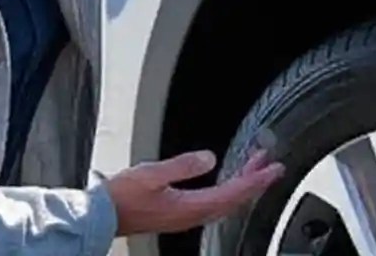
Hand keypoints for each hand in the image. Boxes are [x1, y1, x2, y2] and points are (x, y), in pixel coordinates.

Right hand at [107, 148, 283, 236]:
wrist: (102, 216)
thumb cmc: (122, 197)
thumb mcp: (151, 173)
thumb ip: (182, 165)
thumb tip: (209, 158)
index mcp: (190, 207)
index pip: (233, 193)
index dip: (256, 180)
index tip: (273, 169)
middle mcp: (192, 215)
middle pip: (234, 199)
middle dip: (255, 181)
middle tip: (272, 166)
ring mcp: (186, 217)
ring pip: (225, 202)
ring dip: (242, 184)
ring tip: (254, 167)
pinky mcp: (179, 215)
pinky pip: (213, 203)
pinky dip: (227, 190)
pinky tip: (226, 181)